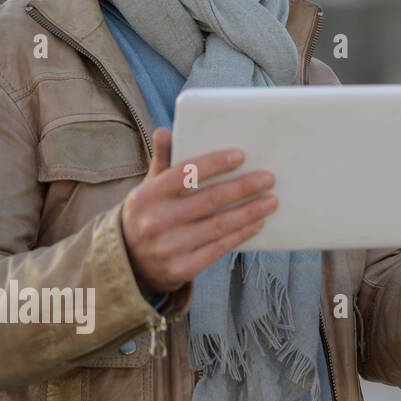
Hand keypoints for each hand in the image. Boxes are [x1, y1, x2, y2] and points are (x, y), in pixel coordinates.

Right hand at [122, 127, 277, 293]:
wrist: (129, 264)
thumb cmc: (148, 215)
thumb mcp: (148, 189)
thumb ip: (162, 162)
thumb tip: (165, 131)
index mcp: (146, 196)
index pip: (185, 173)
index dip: (215, 164)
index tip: (241, 156)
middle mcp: (155, 221)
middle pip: (209, 199)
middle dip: (243, 188)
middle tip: (268, 179)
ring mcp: (168, 248)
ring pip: (219, 225)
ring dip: (250, 212)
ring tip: (271, 201)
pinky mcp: (182, 269)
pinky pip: (220, 247)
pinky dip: (242, 234)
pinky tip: (258, 223)